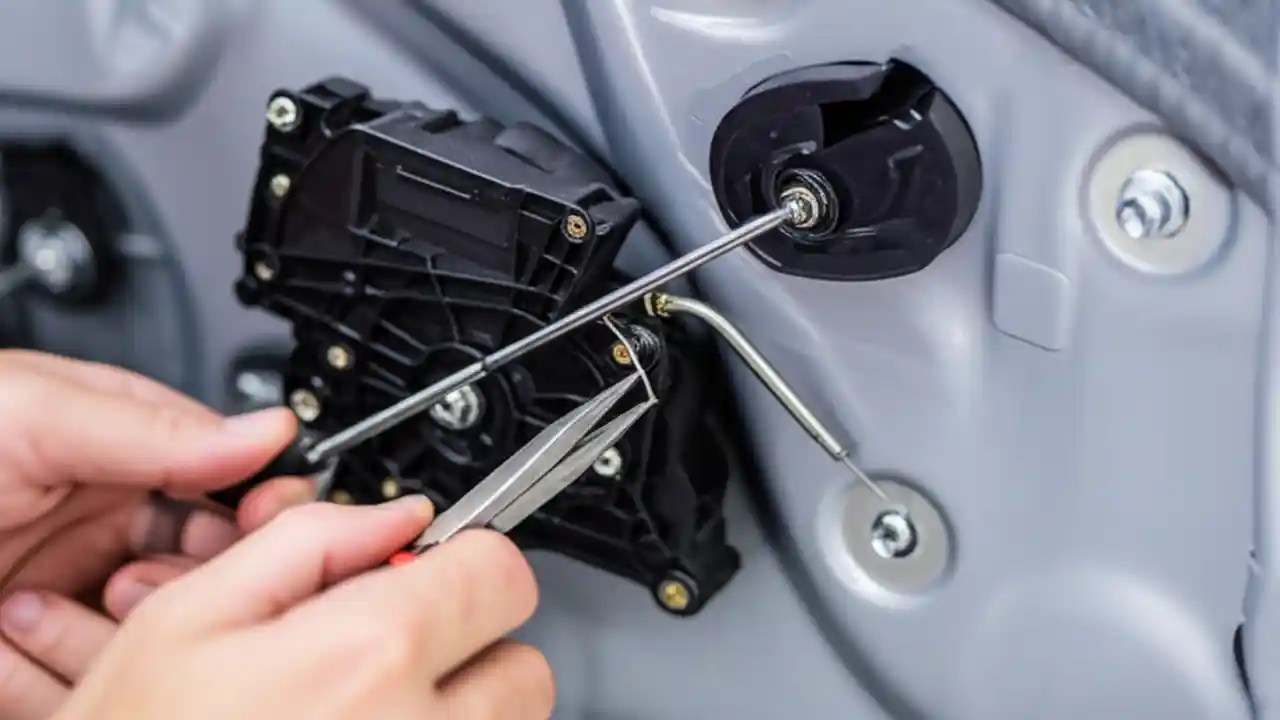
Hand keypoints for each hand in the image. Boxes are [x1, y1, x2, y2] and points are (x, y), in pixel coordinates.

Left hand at [0, 350, 308, 717]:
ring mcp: (64, 597)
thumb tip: (267, 429)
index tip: (269, 519)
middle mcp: (98, 528)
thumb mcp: (33, 411)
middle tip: (158, 570)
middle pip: (197, 566)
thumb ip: (156, 427)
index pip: (224, 486)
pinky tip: (16, 628)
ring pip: (148, 631)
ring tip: (72, 594)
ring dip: (124, 622)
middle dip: (192, 574)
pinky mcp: (26, 662)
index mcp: (116, 455)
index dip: (256, 506)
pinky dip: (63, 668)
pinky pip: (80, 683)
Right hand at [57, 499, 553, 719]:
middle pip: (523, 661)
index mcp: (366, 658)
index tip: (436, 574)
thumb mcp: (187, 621)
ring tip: (371, 713)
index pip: (501, 572)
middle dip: (469, 646)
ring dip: (462, 709)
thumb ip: (309, 544)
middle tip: (392, 656)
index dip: (465, 561)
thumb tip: (395, 514)